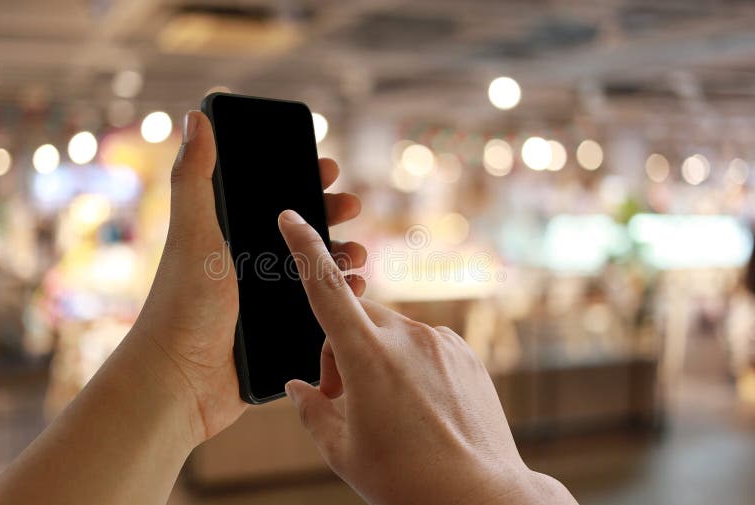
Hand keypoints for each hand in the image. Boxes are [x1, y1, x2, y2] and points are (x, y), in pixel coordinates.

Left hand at [130, 111, 366, 443]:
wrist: (181, 380)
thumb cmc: (181, 305)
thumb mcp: (192, 233)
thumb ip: (194, 177)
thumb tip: (196, 116)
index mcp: (230, 237)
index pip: (273, 198)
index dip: (302, 180)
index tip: (328, 166)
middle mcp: (249, 265)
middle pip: (301, 232)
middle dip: (332, 216)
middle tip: (353, 208)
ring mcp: (267, 301)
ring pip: (316, 270)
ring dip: (342, 257)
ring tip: (359, 254)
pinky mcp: (281, 334)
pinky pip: (320, 309)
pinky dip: (341, 297)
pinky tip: (357, 290)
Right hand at [277, 210, 576, 504]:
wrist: (482, 496)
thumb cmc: (407, 479)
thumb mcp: (343, 451)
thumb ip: (311, 411)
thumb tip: (299, 388)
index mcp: (368, 357)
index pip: (325, 289)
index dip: (304, 248)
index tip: (292, 217)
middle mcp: (407, 337)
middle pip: (355, 323)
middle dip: (341, 353)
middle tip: (344, 400)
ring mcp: (441, 342)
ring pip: (390, 335)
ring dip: (377, 360)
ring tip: (388, 410)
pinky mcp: (464, 352)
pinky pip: (423, 345)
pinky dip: (410, 365)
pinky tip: (420, 406)